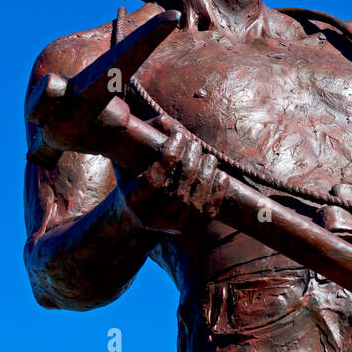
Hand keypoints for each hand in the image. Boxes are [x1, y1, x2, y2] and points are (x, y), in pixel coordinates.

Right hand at [116, 115, 225, 233]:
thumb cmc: (136, 174)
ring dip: (206, 175)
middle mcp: (152, 218)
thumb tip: (171, 125)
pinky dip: (218, 192)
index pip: (154, 180)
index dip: (170, 156)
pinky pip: (209, 211)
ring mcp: (173, 225)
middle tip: (195, 144)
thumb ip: (146, 136)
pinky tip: (220, 175)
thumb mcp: (132, 154)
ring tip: (209, 158)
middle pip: (177, 192)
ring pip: (195, 202)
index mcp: (133, 201)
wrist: (143, 208)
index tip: (180, 136)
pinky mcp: (191, 227)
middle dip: (191, 163)